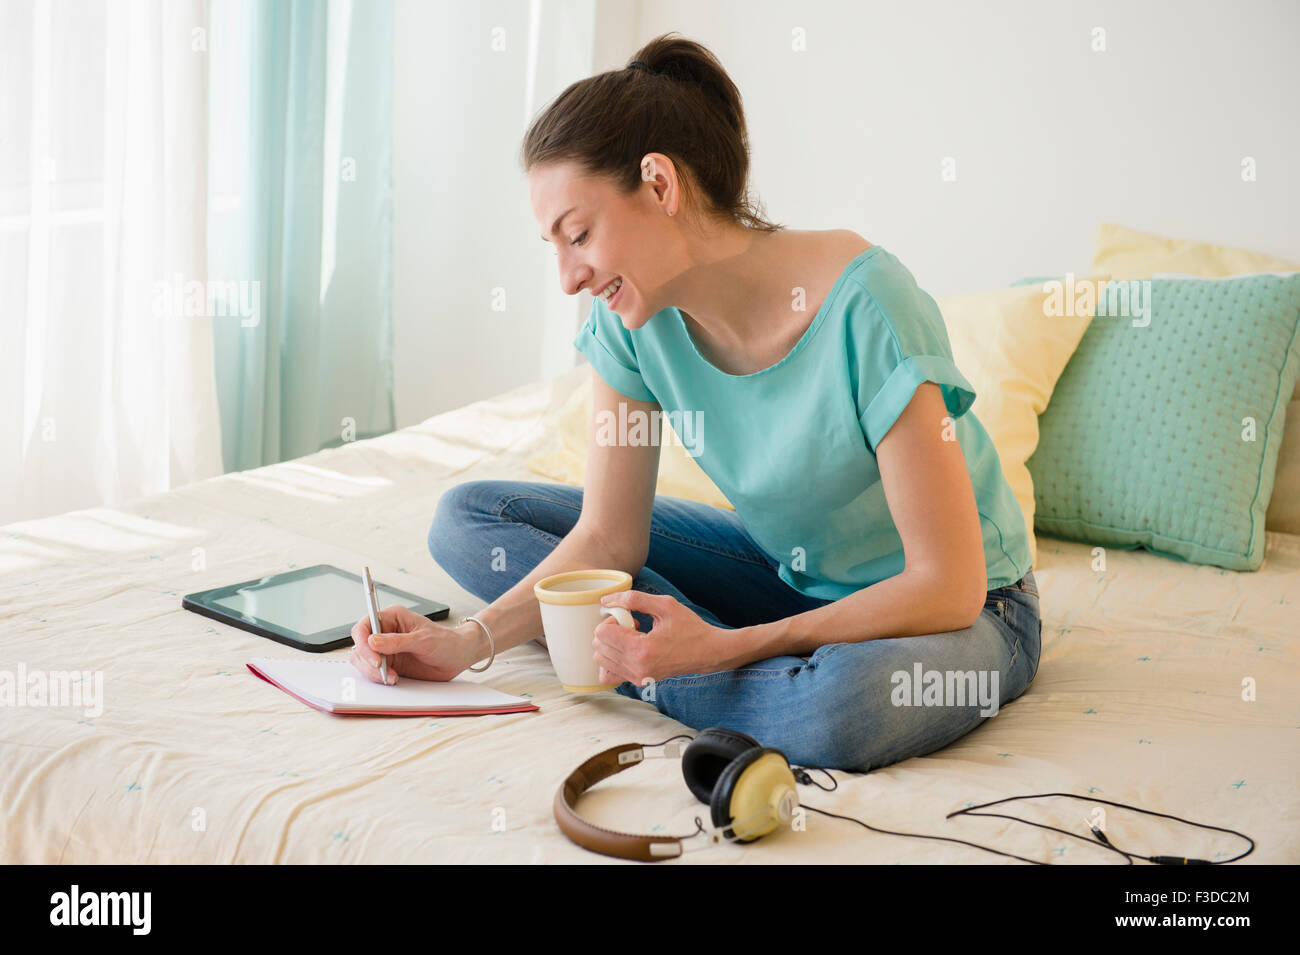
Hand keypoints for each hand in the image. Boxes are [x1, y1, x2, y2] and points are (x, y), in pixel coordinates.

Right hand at [349, 605, 482, 684]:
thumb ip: (397, 641)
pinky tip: (393, 679)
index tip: (375, 658)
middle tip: (384, 672)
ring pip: (363, 661)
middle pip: (360, 646)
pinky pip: (373, 672)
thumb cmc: (445, 641)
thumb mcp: (423, 640)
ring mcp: (385, 649)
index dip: (363, 642)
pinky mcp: (389, 664)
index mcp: (391, 617)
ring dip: (373, 672)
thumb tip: (372, 641)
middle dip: (368, 661)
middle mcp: (385, 632)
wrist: (457, 657)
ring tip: (392, 677)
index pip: (364, 626)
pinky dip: (379, 678)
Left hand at [592, 591, 727, 687]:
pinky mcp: (638, 681)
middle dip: (610, 631)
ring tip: (630, 637)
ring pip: (600, 660)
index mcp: (642, 649)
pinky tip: (626, 650)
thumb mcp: (664, 605)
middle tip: (631, 626)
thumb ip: (633, 599)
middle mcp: (637, 667)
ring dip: (610, 644)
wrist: (708, 652)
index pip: (602, 633)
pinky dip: (611, 660)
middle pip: (598, 646)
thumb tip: (605, 601)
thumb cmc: (689, 627)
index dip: (611, 619)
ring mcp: (637, 677)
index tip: (628, 617)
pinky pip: (608, 674)